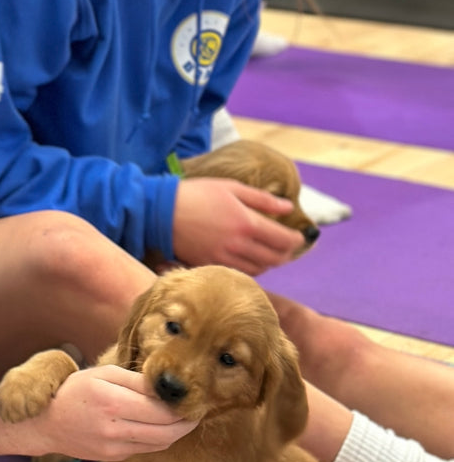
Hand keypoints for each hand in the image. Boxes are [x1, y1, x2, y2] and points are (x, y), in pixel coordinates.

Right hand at [0, 364, 196, 461]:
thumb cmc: (73, 391)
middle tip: (195, 411)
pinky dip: (156, 437)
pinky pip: (145, 448)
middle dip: (186, 423)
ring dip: (175, 433)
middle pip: (167, 432)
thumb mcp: (102, 374)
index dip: (182, 407)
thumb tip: (164, 387)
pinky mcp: (114, 457)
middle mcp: (115, 428)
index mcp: (113, 402)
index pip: (161, 410)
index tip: (194, 398)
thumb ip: (135, 381)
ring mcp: (115, 447)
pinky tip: (156, 425)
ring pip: (159, 443)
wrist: (45, 423)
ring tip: (182, 418)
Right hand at [172, 177, 304, 274]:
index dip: (297, 240)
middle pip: (275, 259)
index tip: (300, 237)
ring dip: (269, 263)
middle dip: (286, 254)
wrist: (161, 212)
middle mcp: (238, 245)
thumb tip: (288, 208)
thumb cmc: (196, 194)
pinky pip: (238, 273)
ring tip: (269, 254)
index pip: (283, 240)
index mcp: (247, 223)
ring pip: (259, 270)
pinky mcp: (210, 265)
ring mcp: (223, 258)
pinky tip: (248, 260)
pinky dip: (250, 269)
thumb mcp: (231, 188)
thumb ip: (263, 199)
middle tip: (288, 247)